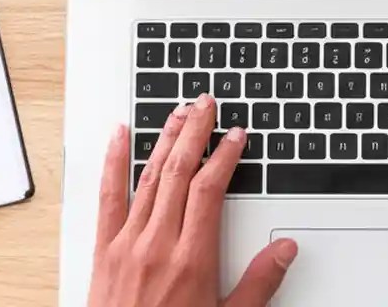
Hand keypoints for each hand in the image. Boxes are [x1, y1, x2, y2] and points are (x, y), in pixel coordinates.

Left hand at [88, 95, 297, 306]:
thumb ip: (258, 283)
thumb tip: (284, 250)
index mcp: (192, 260)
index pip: (211, 189)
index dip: (225, 155)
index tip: (236, 135)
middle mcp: (157, 244)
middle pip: (179, 172)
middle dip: (195, 132)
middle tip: (206, 103)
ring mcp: (126, 244)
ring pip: (148, 177)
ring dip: (164, 140)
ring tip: (177, 112)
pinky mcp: (102, 251)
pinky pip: (107, 197)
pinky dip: (113, 163)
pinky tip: (118, 138)